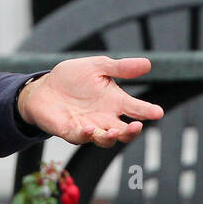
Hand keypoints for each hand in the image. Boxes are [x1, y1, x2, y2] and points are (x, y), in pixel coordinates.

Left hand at [17, 56, 164, 147]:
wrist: (44, 87)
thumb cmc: (73, 77)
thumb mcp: (98, 67)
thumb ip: (120, 68)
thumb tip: (147, 63)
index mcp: (115, 101)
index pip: (136, 109)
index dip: (147, 111)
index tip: (158, 112)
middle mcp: (105, 118)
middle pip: (124, 131)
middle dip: (132, 131)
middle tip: (137, 126)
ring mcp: (89, 127)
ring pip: (105, 140)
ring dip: (110, 137)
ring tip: (112, 131)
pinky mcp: (71, 131)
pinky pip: (81, 137)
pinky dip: (86, 135)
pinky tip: (89, 128)